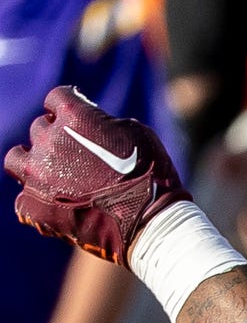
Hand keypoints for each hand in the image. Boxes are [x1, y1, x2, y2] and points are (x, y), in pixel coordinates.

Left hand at [6, 85, 188, 262]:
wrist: (152, 223)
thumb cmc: (152, 177)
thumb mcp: (139, 134)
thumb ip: (107, 123)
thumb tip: (97, 125)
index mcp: (73, 114)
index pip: (57, 98)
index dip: (69, 110)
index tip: (78, 123)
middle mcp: (48, 138)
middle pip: (40, 129)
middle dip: (57, 140)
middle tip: (79, 160)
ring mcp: (36, 173)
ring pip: (18, 158)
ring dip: (33, 164)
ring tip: (53, 178)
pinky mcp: (34, 205)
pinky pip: (24, 199)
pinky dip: (39, 202)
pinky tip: (58, 207)